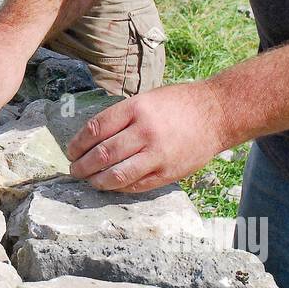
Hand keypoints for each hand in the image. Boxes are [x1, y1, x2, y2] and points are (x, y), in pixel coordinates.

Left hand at [66, 80, 229, 192]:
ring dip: (97, 180)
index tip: (71, 150)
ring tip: (90, 180)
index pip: (95, 129)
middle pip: (102, 154)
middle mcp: (144, 132)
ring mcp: (157, 154)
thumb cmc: (178, 104)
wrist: (217, 113)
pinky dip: (119, 187)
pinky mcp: (168, 172)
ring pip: (117, 175)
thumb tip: (92, 138)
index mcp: (136, 109)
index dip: (78, 143)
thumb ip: (122, 117)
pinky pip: (136, 185)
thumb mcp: (146, 99)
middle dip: (82, 165)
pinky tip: (111, 185)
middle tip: (74, 169)